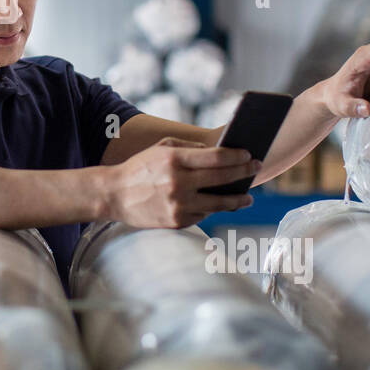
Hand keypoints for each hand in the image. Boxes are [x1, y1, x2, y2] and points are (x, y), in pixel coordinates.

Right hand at [106, 137, 260, 228]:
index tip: (248, 155)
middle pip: (222, 178)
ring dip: (237, 199)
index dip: (236, 156)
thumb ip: (189, 147)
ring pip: (218, 203)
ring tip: (247, 197)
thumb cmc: (139, 168)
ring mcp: (178, 205)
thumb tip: (218, 152)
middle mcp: (178, 183)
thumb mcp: (160, 148)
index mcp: (174, 160)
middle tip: (255, 168)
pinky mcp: (177, 222)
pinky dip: (212, 209)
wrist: (114, 195)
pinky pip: (202, 215)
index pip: (215, 157)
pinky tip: (220, 205)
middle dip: (243, 172)